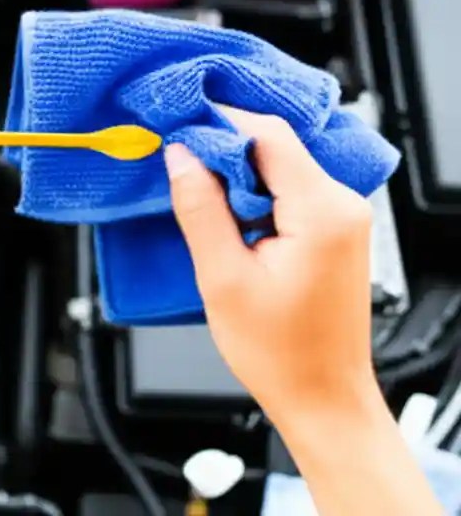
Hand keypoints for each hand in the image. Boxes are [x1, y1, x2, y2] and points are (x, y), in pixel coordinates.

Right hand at [166, 108, 445, 514]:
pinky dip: (253, 190)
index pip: (269, 135)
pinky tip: (222, 206)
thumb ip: (200, 210)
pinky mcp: (334, 230)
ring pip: (280, 166)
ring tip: (192, 181)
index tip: (177, 121)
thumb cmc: (280, 353)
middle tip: (175, 149)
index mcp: (322, 212)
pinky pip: (289, 190)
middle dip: (223, 144)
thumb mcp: (222, 278)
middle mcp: (343, 206)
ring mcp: (343, 218)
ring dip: (236, 170)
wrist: (322, 396)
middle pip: (276, 146)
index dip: (219, 121)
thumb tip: (181, 157)